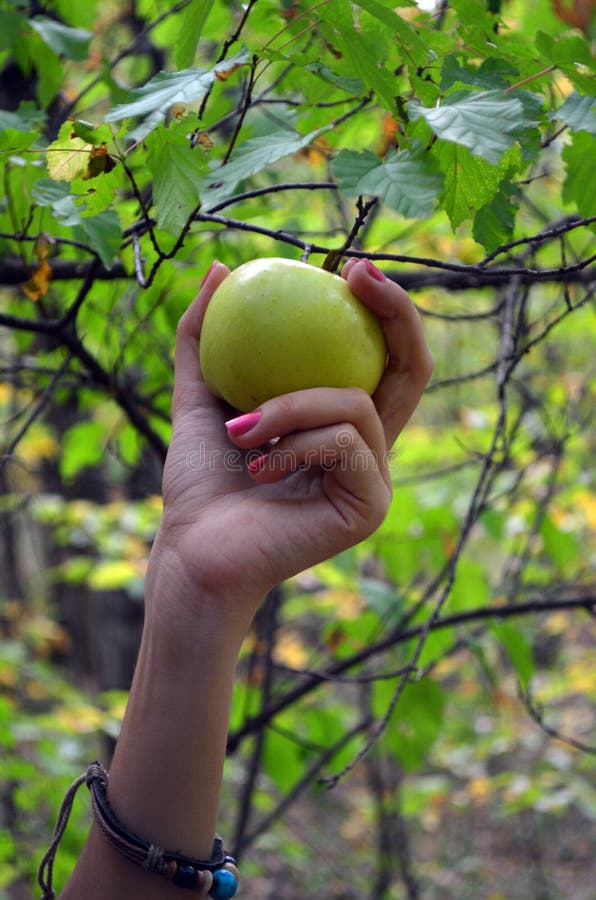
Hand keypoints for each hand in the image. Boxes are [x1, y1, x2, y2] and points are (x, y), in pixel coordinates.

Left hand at [146, 258, 432, 633]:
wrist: (195, 548)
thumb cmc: (202, 483)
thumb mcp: (201, 395)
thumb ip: (207, 338)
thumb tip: (220, 267)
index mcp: (339, 426)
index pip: (381, 358)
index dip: (382, 309)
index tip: (346, 267)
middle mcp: (368, 448)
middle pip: (412, 369)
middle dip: (397, 312)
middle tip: (358, 272)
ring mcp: (375, 478)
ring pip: (356, 404)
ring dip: (290, 405)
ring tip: (240, 431)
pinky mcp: (372, 504)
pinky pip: (344, 441)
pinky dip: (295, 442)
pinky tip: (258, 467)